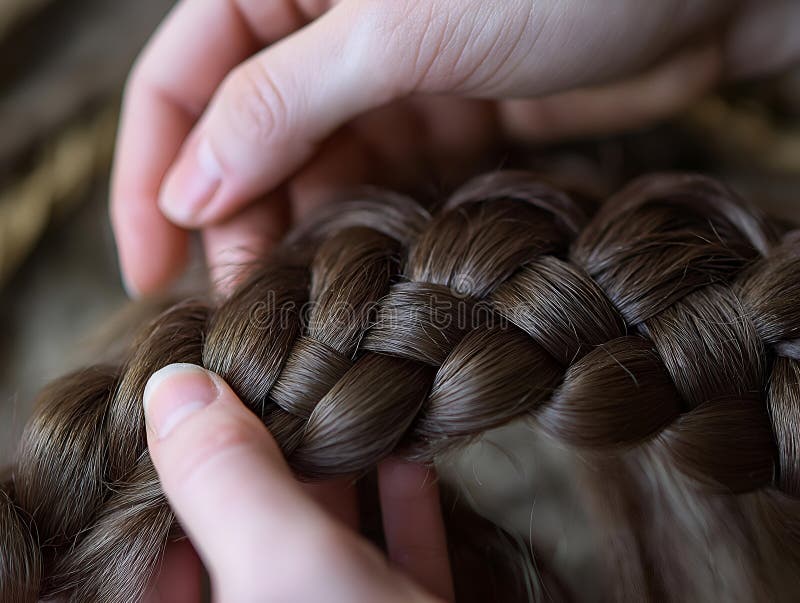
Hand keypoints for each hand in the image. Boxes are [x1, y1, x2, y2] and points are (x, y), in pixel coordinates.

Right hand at [112, 0, 799, 294]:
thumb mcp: (400, 26)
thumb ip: (284, 104)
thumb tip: (191, 186)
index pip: (181, 80)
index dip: (153, 175)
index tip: (149, 270)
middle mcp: (323, 30)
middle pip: (244, 143)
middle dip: (236, 227)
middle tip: (245, 313)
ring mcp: (385, 82)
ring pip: (311, 176)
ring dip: (300, 242)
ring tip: (299, 314)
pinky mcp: (440, 125)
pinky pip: (377, 190)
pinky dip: (361, 236)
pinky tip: (357, 281)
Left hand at [142, 363, 452, 602]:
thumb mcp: (286, 567)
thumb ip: (226, 476)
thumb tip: (177, 384)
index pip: (157, 528)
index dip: (175, 450)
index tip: (202, 380)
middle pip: (253, 520)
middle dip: (274, 441)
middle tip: (283, 365)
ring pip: (329, 531)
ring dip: (345, 460)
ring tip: (348, 386)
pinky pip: (396, 551)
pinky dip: (402, 498)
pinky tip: (409, 442)